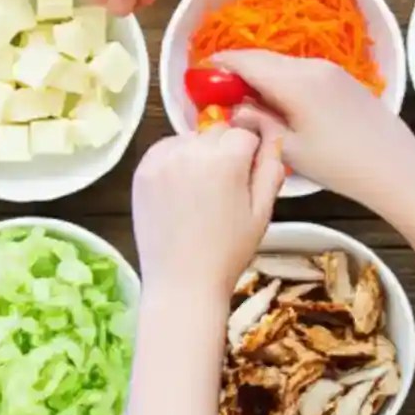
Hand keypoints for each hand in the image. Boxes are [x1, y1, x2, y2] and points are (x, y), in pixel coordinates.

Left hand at [132, 125, 282, 298]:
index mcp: (226, 158)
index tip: (245, 180)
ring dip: (198, 154)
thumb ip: (270, 168)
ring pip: (190, 139)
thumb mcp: (263, 211)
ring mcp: (162, 158)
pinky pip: (165, 150)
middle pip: (217, 132)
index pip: (245, 134)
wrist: (182, 282)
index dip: (250, 155)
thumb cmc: (229, 251)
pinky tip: (179, 190)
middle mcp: (192, 149)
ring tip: (199, 191)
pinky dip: (174, 161)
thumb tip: (271, 136)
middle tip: (222, 188)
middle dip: (224, 152)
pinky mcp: (142, 170)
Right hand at [207, 50, 414, 205]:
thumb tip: (232, 109)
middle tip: (215, 90)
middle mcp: (311, 65)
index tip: (198, 75)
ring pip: (282, 65)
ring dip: (259, 75)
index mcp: (294, 80)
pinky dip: (280, 80)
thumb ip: (255, 123)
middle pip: (262, 59)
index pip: (244, 61)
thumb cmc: (340, 164)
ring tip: (243, 99)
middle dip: (236, 70)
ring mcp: (330, 70)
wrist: (397, 169)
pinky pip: (300, 71)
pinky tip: (277, 103)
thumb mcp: (289, 149)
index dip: (218, 65)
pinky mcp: (343, 79)